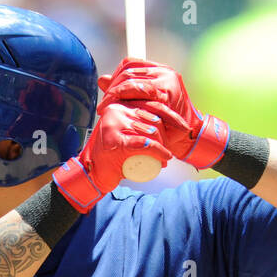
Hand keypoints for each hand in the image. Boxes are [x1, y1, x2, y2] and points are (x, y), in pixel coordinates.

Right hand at [52, 101, 171, 212]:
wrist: (93, 173)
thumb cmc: (111, 155)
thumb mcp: (124, 131)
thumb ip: (137, 121)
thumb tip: (164, 118)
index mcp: (120, 103)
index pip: (151, 105)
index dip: (171, 117)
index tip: (183, 129)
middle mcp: (116, 110)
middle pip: (153, 118)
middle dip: (167, 136)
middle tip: (168, 150)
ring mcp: (115, 124)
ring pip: (151, 131)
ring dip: (164, 146)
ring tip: (165, 158)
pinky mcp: (116, 141)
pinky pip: (144, 144)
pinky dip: (159, 151)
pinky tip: (164, 157)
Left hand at [97, 58, 228, 169]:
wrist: (187, 134)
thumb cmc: (165, 121)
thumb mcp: (143, 102)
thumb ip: (125, 89)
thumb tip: (102, 79)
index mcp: (159, 70)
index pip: (129, 63)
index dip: (115, 76)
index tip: (107, 93)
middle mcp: (164, 72)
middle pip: (128, 72)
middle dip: (112, 89)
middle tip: (103, 104)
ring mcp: (167, 82)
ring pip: (132, 81)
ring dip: (115, 95)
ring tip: (107, 108)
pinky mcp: (167, 96)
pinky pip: (141, 94)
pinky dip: (127, 101)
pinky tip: (120, 110)